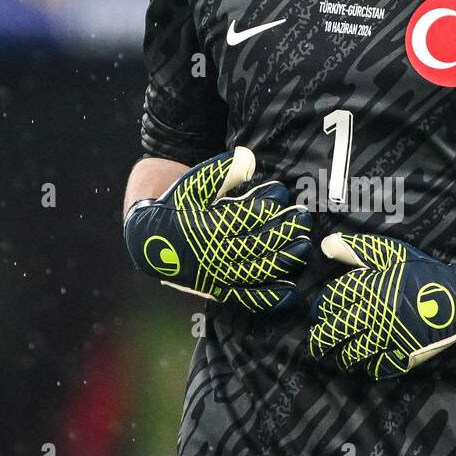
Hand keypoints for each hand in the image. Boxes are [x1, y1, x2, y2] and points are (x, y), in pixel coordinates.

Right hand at [124, 146, 311, 312]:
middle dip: (283, 231)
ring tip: (305, 246)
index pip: (243, 217)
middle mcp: (211, 255)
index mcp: (204, 227)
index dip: (266, 205)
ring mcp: (217, 277)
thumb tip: (248, 157)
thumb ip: (219, 172)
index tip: (281, 191)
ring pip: (257, 272)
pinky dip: (270, 297)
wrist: (150, 244)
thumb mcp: (191, 187)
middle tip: (303, 218)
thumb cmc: (176, 209)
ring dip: (284, 260)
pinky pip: (247, 298)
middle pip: (256, 245)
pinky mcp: (220, 292)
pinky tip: (291, 291)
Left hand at [308, 232, 455, 378]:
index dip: (320, 308)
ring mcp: (392, 335)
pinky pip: (378, 367)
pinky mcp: (406, 354)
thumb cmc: (425, 272)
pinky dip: (367, 368)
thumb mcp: (393, 254)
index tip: (318, 315)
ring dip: (341, 356)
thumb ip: (358, 250)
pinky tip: (364, 364)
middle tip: (317, 343)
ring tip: (338, 356)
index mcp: (373, 285)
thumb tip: (325, 246)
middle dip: (320, 339)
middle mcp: (379, 311)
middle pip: (336, 329)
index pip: (333, 299)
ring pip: (353, 352)